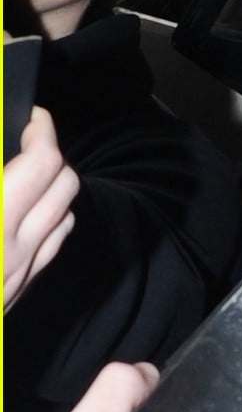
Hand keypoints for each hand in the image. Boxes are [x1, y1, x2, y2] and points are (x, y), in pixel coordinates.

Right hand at [3, 108, 78, 311]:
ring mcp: (17, 274)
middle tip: (27, 140)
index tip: (33, 118)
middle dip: (52, 155)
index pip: (43, 163)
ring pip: (66, 217)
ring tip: (26, 172)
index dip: (42, 130)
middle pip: (66, 186)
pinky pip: (52, 248)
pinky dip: (49, 221)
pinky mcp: (14, 293)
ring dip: (54, 189)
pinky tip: (21, 213)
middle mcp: (12, 249)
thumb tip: (2, 155)